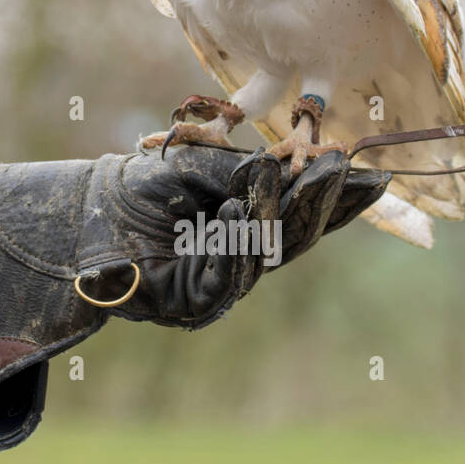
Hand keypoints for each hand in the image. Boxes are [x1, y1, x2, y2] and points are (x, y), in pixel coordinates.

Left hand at [73, 143, 388, 329]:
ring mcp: (222, 286)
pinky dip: (233, 244)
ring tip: (280, 172)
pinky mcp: (193, 306)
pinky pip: (225, 277)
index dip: (342, 199)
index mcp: (253, 226)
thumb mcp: (206, 166)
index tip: (378, 177)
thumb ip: (255, 171)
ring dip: (274, 213)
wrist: (86, 213)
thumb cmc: (142, 186)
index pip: (307, 214)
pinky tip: (237, 211)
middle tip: (338, 166)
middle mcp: (245, 259)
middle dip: (320, 200)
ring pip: (265, 255)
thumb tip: (311, 157)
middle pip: (297, 236)